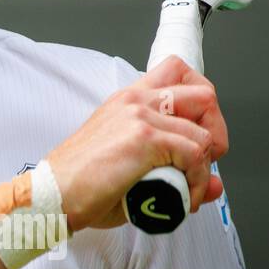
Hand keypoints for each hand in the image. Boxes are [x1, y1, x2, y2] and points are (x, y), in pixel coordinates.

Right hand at [45, 55, 227, 231]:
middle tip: (203, 161)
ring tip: (188, 189)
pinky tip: (183, 197)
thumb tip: (215, 185)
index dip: (200, 100)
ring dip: (205, 168)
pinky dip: (198, 183)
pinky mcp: (145, 139)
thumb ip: (174, 169)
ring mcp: (140, 116)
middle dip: (215, 131)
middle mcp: (135, 100)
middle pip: (203, 93)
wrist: (53, 194)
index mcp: (127, 100)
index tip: (198, 130)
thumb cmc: (81, 183)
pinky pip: (195, 157)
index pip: (176, 71)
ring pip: (204, 134)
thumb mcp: (129, 165)